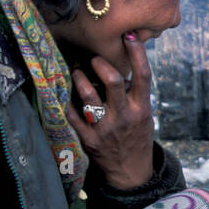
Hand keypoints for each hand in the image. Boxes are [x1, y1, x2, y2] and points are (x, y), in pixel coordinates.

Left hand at [66, 32, 156, 188]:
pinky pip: (72, 115)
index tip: (130, 35)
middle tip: (93, 59)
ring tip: (75, 71)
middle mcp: (124, 116)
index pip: (143, 75)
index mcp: (141, 109)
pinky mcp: (89, 139)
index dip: (137, 53)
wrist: (131, 172)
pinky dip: (66, 101)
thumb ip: (134, 94)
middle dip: (100, 63)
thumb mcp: (144, 116)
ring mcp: (105, 128)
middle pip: (112, 81)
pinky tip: (63, 92)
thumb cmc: (136, 137)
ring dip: (79, 78)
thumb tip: (116, 68)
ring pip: (88, 95)